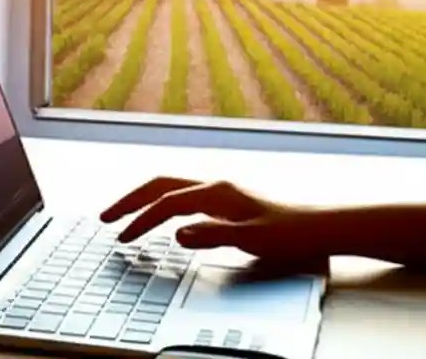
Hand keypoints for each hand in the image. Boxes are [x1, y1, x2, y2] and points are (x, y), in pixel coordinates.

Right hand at [100, 176, 323, 260]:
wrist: (319, 227)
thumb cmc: (290, 234)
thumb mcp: (251, 240)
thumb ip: (211, 235)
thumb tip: (176, 234)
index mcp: (217, 193)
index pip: (167, 204)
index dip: (141, 220)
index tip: (122, 238)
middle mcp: (215, 186)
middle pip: (160, 185)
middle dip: (130, 200)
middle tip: (106, 217)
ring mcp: (220, 192)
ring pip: (170, 188)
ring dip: (145, 201)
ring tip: (125, 217)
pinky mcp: (226, 200)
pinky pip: (183, 197)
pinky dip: (163, 205)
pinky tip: (162, 219)